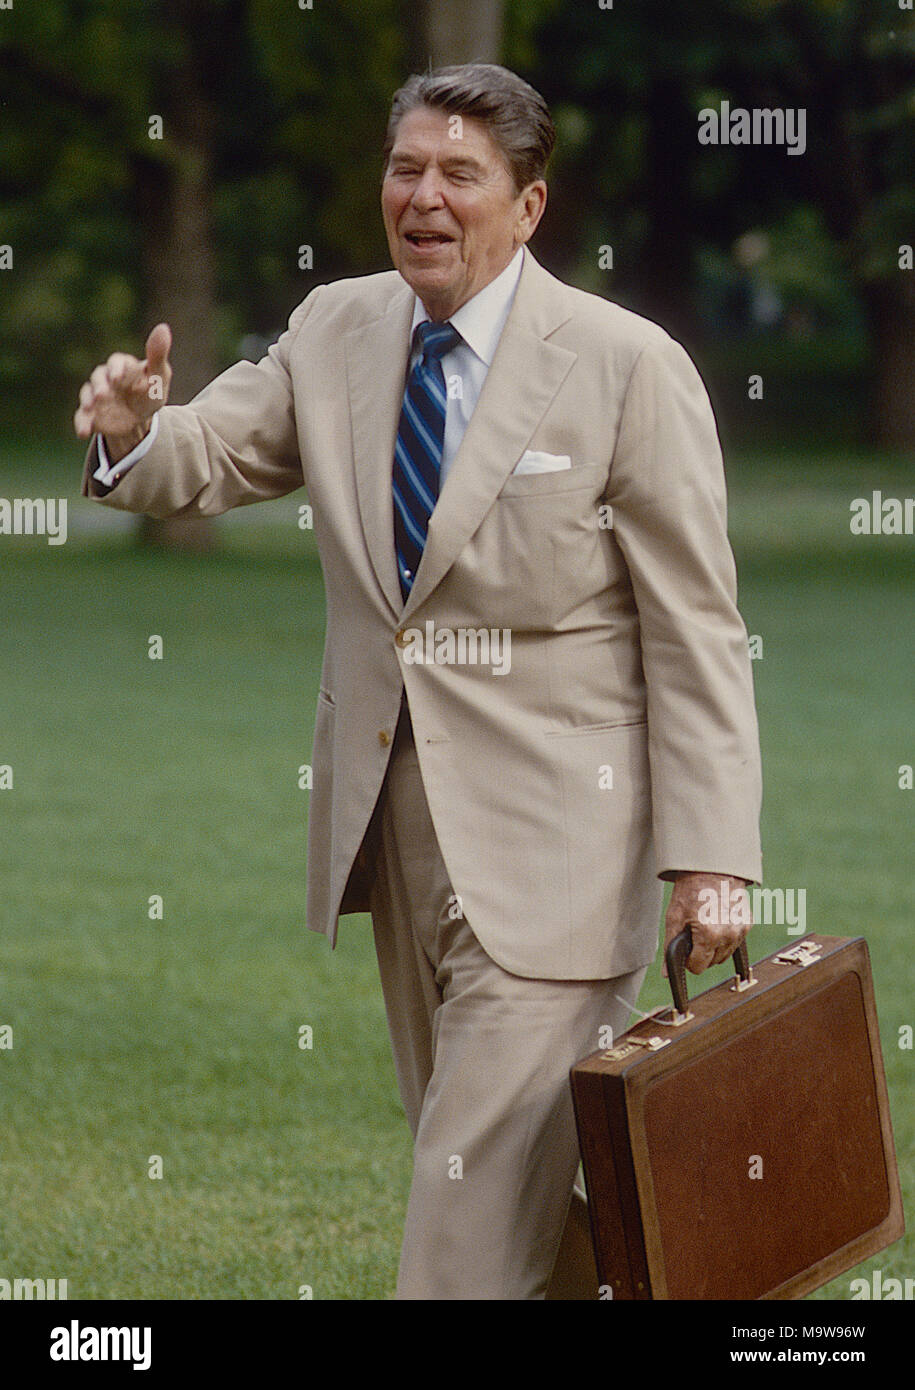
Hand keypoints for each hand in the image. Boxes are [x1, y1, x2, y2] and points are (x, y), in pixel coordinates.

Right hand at [74, 323, 172, 461]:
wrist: (141, 418)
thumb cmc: (151, 391)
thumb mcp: (159, 375)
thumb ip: (158, 354)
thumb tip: (163, 328)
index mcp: (122, 366)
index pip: (117, 361)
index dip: (116, 368)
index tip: (119, 377)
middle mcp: (105, 378)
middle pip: (98, 377)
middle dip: (99, 385)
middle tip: (102, 394)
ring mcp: (96, 396)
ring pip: (87, 395)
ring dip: (87, 402)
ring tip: (89, 408)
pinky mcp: (91, 414)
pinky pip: (83, 417)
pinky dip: (81, 423)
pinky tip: (83, 432)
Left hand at [662, 871, 751, 975]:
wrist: (711, 867)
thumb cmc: (691, 889)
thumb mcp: (674, 917)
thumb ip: (671, 947)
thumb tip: (665, 973)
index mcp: (709, 935)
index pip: (698, 967)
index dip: (689, 960)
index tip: (686, 948)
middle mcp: (729, 935)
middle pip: (713, 963)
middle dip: (702, 953)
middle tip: (694, 933)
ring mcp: (741, 929)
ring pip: (725, 954)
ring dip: (715, 947)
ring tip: (705, 926)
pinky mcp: (748, 923)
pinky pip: (735, 942)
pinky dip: (726, 937)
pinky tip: (717, 922)